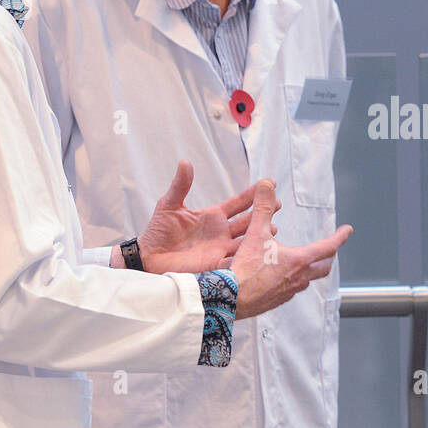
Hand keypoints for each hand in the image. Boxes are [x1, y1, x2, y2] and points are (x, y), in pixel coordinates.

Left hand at [125, 161, 272, 274]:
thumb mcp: (169, 205)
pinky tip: (260, 252)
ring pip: (248, 241)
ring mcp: (221, 249)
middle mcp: (221, 233)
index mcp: (213, 217)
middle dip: (264, 211)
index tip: (269, 183)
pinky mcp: (217, 264)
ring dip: (260, 234)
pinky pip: (237, 260)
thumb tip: (185, 162)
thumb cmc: (158, 232)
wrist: (149, 257)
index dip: (253, 194)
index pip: (239, 203)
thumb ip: (180, 185)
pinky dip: (248, 257)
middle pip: (249, 220)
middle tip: (277, 202)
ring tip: (275, 228)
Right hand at [229, 179, 351, 319]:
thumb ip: (263, 208)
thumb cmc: (244, 268)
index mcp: (299, 260)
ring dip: (310, 270)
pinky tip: (284, 278)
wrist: (230, 298)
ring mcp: (289, 292)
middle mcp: (299, 277)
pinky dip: (294, 280)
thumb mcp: (255, 233)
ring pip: (308, 280)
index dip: (340, 237)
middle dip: (329, 256)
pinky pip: (292, 290)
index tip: (348, 230)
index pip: (328, 247)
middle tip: (330, 250)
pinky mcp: (277, 301)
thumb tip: (267, 184)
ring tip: (306, 263)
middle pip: (323, 267)